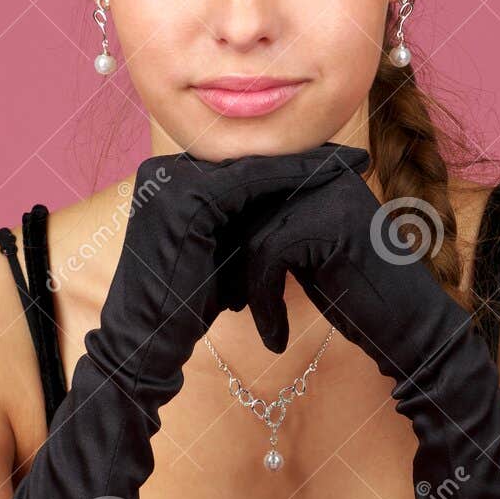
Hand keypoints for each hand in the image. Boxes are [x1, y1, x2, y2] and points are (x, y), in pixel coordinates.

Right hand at [89, 145, 364, 402]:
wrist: (148, 341)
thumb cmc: (185, 307)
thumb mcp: (219, 253)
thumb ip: (243, 224)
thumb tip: (288, 211)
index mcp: (167, 178)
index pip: (239, 163)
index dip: (288, 164)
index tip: (335, 165)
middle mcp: (163, 169)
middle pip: (247, 158)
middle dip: (303, 159)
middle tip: (351, 158)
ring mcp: (170, 178)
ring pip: (254, 164)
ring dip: (306, 164)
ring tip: (348, 165)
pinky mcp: (186, 195)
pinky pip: (252, 179)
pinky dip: (293, 178)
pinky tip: (328, 177)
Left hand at [242, 146, 456, 384]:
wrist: (415, 332)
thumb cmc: (365, 300)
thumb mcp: (312, 254)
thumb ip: (277, 230)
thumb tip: (218, 225)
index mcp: (325, 173)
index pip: (256, 191)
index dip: (235, 238)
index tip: (232, 285)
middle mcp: (328, 174)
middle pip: (250, 209)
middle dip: (235, 261)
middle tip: (231, 301)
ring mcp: (331, 196)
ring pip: (255, 237)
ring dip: (249, 289)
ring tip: (257, 324)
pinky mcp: (328, 225)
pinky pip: (268, 258)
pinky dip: (265, 303)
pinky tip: (275, 337)